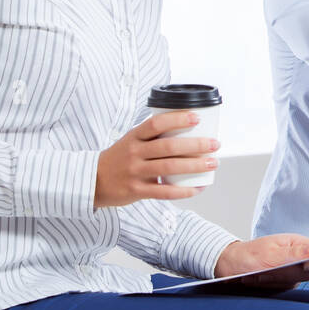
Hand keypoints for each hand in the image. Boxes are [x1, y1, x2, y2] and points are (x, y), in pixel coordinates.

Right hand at [94, 110, 219, 207]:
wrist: (93, 181)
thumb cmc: (119, 158)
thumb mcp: (131, 140)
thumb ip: (153, 136)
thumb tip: (188, 128)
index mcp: (134, 137)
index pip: (156, 124)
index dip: (177, 119)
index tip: (196, 117)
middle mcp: (134, 153)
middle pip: (168, 147)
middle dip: (196, 145)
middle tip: (215, 144)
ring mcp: (135, 172)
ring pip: (169, 168)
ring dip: (195, 165)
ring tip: (213, 163)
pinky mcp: (136, 191)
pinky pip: (164, 192)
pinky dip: (183, 191)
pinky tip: (198, 188)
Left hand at [214, 234, 308, 290]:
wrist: (229, 266)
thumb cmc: (248, 255)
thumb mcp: (271, 254)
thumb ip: (295, 253)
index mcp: (298, 243)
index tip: (305, 266)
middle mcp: (298, 256)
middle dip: (288, 273)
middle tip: (268, 268)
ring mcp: (292, 270)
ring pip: (297, 282)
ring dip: (276, 280)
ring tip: (259, 273)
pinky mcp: (284, 282)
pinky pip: (286, 289)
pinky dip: (271, 286)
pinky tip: (258, 280)